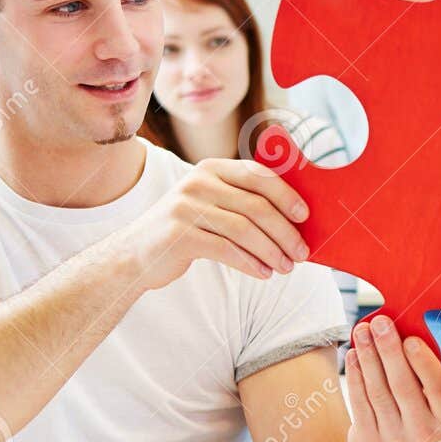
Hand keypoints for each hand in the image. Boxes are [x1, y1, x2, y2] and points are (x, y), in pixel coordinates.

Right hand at [111, 158, 310, 290]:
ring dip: (272, 251)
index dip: (286, 195)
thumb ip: (244, 203)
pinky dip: (250, 263)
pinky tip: (263, 273)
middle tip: (302, 252)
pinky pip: (226, 249)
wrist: (135, 254)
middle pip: (256, 206)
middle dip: (285, 231)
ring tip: (286, 267)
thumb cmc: (187, 230)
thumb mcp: (211, 205)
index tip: (305, 216)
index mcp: (211, 168)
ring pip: (244, 230)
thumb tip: (296, 222)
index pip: (258, 175)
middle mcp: (197, 182)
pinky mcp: (178, 234)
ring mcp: (185, 207)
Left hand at [343, 315, 440, 441]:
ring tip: (361, 331)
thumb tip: (402, 330)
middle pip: (403, 386)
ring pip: (378, 391)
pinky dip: (355, 375)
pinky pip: (360, 402)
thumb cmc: (415, 407)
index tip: (410, 338)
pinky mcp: (370, 441)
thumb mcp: (430, 394)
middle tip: (379, 322)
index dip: (424, 363)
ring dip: (368, 357)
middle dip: (388, 350)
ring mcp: (395, 439)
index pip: (438, 387)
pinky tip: (352, 354)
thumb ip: (424, 368)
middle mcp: (424, 431)